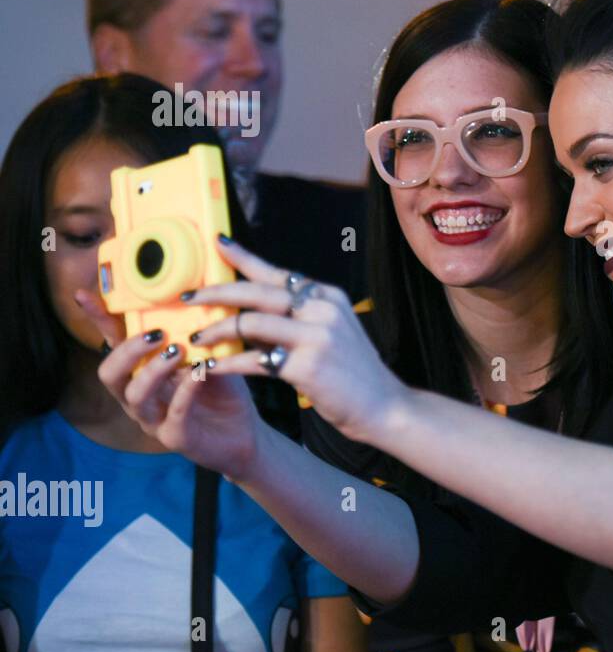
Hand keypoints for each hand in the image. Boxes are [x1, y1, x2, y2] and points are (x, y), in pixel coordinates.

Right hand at [76, 288, 261, 479]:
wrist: (245, 433)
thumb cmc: (222, 389)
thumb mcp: (208, 353)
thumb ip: (196, 332)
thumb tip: (196, 298)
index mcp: (142, 371)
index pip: (113, 344)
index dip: (97, 320)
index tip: (83, 295)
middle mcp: (139, 396)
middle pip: (110, 374)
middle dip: (128, 351)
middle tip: (157, 333)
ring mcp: (154, 419)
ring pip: (135, 395)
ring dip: (154, 370)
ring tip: (178, 352)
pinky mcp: (175, 438)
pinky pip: (173, 415)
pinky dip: (185, 391)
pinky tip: (200, 373)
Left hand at [185, 236, 408, 444]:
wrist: (385, 407)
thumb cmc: (353, 374)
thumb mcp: (331, 335)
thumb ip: (293, 322)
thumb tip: (247, 316)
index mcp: (328, 297)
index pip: (278, 272)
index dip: (244, 258)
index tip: (217, 243)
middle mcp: (322, 309)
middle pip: (257, 291)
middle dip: (217, 291)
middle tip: (189, 297)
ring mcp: (317, 336)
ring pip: (251, 323)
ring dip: (216, 330)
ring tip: (196, 338)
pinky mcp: (307, 366)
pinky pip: (254, 360)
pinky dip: (227, 363)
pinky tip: (210, 368)